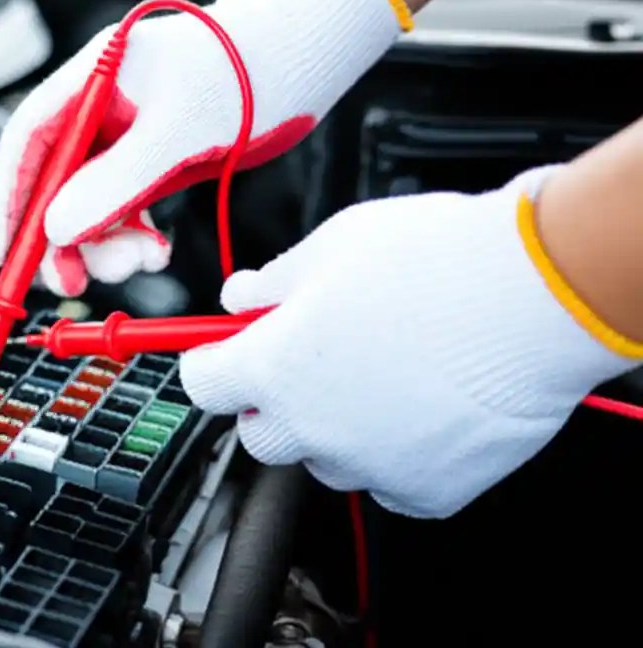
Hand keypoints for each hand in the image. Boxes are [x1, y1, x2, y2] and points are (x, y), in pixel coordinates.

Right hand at [0, 0, 407, 295]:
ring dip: (104, 244)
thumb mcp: (177, 130)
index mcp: (92, 78)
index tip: (2, 250)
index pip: (29, 140)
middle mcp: (101, 107)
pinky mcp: (152, 159)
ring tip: (140, 262)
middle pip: (54, 180)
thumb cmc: (244, 76)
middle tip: (73, 282)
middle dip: (62, 237)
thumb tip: (58, 230)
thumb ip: (116, 180)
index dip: (10, 197)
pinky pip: (123, 208)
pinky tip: (155, 252)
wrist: (299, 64)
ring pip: (90, 203)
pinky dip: (133, 237)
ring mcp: (126, 135)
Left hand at [179, 168, 637, 517]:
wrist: (533, 296)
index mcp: (271, 369)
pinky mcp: (425, 491)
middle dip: (274, 401)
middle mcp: (309, 429)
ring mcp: (367, 465)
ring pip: (328, 458)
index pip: (203, 384)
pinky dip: (398, 455)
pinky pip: (391, 485)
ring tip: (387, 374)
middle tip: (315, 359)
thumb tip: (240, 297)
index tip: (227, 352)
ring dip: (338, 427)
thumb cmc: (434, 262)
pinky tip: (424, 409)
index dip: (214, 362)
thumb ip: (272, 282)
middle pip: (261, 434)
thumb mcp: (330, 245)